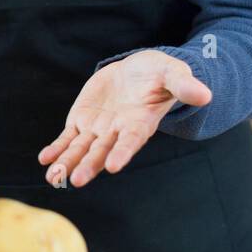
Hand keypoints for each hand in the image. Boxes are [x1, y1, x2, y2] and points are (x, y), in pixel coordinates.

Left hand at [39, 50, 210, 188]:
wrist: (137, 71)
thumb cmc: (159, 75)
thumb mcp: (172, 74)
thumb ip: (184, 85)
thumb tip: (206, 94)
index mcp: (140, 123)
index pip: (130, 140)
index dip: (122, 152)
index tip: (114, 166)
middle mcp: (117, 131)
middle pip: (102, 151)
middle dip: (90, 165)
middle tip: (77, 180)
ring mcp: (98, 129)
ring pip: (80, 149)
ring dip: (68, 162)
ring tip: (54, 177)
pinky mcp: (81, 122)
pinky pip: (67, 139)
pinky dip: (56, 149)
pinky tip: (45, 160)